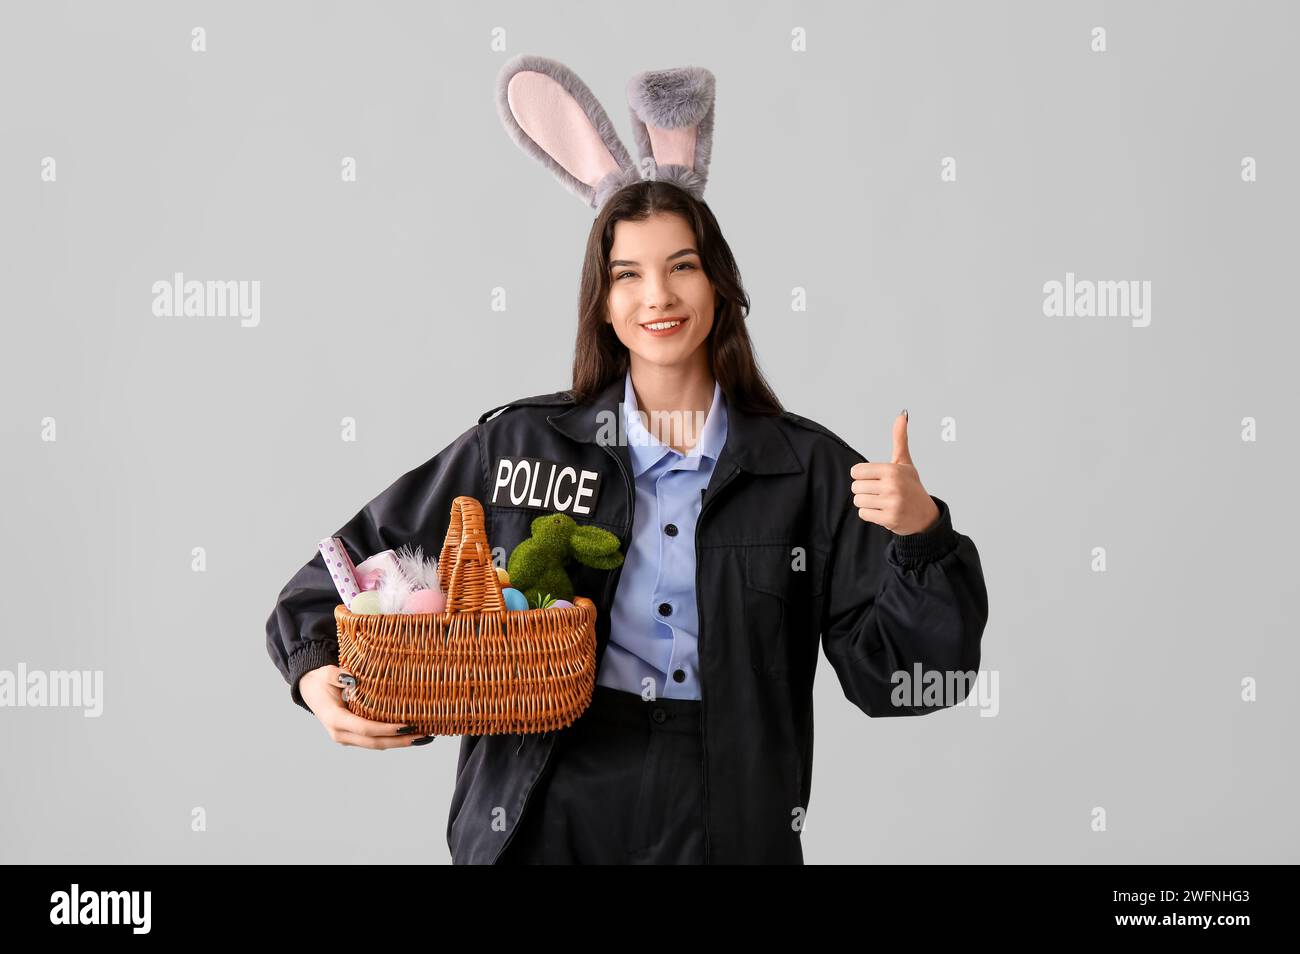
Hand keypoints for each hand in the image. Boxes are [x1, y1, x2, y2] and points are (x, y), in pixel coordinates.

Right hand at [298, 664, 433, 748]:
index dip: (387, 729)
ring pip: (376, 745)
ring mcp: (346, 737)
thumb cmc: (320, 680)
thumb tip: (351, 678)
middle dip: (400, 741)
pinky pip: (374, 741)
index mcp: (335, 719)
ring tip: (423, 737)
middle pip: (375, 742)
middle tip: (424, 736)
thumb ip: (338, 675)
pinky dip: (392, 739)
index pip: (365, 728)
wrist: (309, 689)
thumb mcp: (326, 673)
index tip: (407, 726)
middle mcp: (340, 733)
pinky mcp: (352, 736)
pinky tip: (409, 734)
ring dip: (400, 743)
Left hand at [849, 410, 940, 534]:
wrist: (925, 516)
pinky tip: (882, 511)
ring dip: (867, 503)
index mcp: (892, 470)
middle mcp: (892, 485)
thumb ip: (899, 439)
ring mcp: (891, 503)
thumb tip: (902, 415)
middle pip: (856, 487)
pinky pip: (863, 514)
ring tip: (881, 502)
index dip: (862, 476)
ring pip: (858, 501)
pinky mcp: (889, 519)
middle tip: (880, 492)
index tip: (873, 479)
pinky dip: (870, 514)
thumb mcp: (905, 462)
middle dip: (864, 490)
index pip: (856, 471)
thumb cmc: (912, 487)